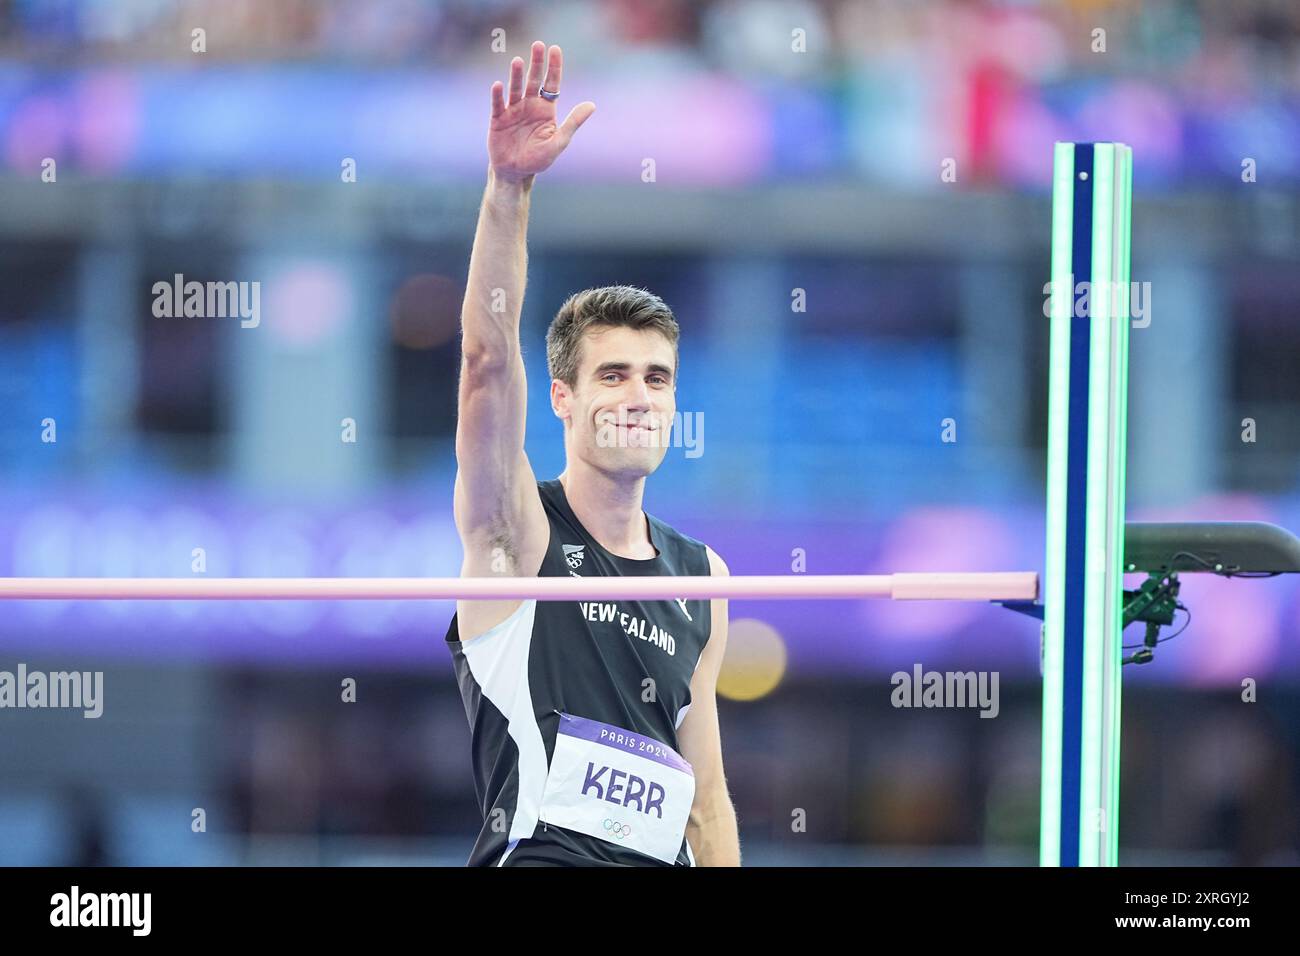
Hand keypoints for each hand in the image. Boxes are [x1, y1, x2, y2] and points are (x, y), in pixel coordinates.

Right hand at [488, 41, 595, 183]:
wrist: (515, 173)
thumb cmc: (538, 158)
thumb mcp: (558, 142)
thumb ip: (573, 123)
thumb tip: (592, 105)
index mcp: (546, 109)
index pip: (551, 84)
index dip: (554, 67)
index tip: (555, 49)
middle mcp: (529, 105)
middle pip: (534, 80)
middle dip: (536, 63)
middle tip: (538, 45)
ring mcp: (513, 110)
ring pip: (515, 89)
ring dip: (516, 75)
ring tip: (518, 61)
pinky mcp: (498, 119)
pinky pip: (497, 105)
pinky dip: (498, 95)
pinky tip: (498, 85)